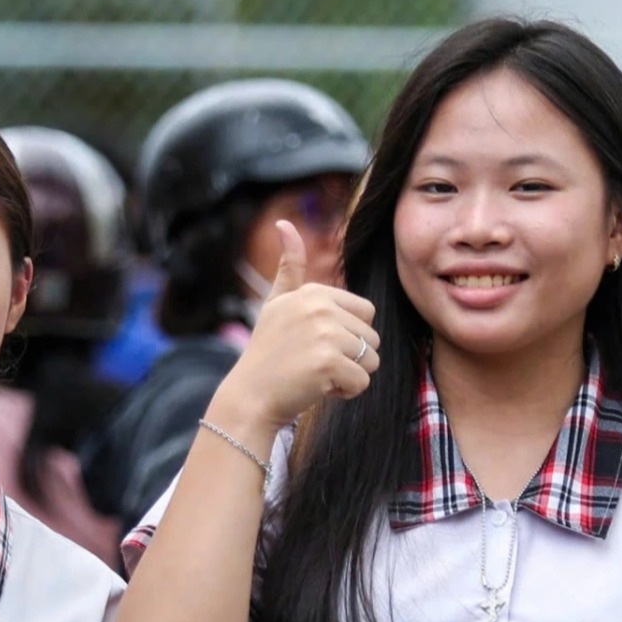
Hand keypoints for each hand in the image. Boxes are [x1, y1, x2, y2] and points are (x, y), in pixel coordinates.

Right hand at [215, 220, 378, 430]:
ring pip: (371, 360)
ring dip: (350, 376)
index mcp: (314, 292)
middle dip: (351, 357)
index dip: (347, 336)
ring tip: (317, 376)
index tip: (316, 345)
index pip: (365, 313)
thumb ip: (289, 267)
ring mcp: (324, 335)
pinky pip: (362, 382)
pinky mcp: (327, 363)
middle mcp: (320, 308)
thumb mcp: (276, 304)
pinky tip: (318, 389)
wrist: (249, 397)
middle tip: (315, 364)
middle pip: (371, 337)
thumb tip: (284, 224)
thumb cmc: (266, 353)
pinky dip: (345, 393)